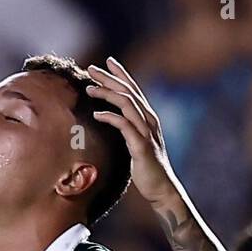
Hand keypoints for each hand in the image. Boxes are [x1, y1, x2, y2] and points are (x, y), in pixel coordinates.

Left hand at [86, 57, 177, 203]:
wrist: (162, 188)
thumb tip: (110, 120)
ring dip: (107, 94)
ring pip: (127, 104)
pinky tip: (98, 114)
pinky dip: (111, 117)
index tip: (108, 61)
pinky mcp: (141, 146)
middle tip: (92, 69)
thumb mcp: (135, 143)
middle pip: (128, 92)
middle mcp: (148, 120)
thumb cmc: (146, 167)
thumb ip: (126, 129)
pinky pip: (125, 126)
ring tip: (89, 89)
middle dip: (110, 78)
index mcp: (147, 118)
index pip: (134, 90)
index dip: (121, 74)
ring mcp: (146, 132)